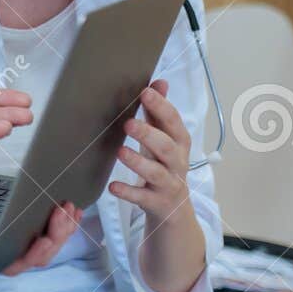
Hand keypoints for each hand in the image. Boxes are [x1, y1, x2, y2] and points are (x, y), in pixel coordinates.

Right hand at [1, 202, 82, 276]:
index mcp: (0, 262)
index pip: (20, 263)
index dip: (35, 253)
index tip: (44, 239)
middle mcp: (16, 262)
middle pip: (42, 255)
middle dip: (56, 232)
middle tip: (62, 210)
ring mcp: (29, 253)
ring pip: (53, 247)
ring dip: (65, 227)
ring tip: (70, 207)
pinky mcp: (39, 242)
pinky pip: (58, 239)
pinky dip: (68, 225)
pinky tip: (75, 212)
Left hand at [110, 79, 191, 220]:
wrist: (174, 209)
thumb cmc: (164, 165)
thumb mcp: (164, 138)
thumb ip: (160, 112)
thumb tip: (159, 82)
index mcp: (179, 143)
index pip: (174, 122)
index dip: (161, 107)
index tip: (145, 92)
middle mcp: (177, 163)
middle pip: (167, 147)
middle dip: (149, 134)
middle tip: (128, 123)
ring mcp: (168, 184)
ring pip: (156, 172)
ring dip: (138, 162)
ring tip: (120, 151)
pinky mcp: (157, 203)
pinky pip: (143, 198)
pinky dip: (128, 192)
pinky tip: (113, 186)